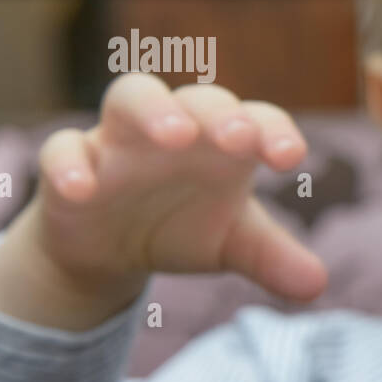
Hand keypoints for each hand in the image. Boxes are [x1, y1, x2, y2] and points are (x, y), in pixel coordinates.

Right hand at [0, 73, 326, 328]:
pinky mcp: (72, 162)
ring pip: (132, 96)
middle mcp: (177, 129)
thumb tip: (317, 285)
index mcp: (225, 142)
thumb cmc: (183, 226)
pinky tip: (85, 189)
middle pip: (199, 100)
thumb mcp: (233, 245)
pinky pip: (65, 148)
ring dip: (154, 111)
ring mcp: (122, 139)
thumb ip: (273, 258)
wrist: (110, 248)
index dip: (275, 132)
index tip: (291, 158)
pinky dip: (71, 165)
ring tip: (175, 134)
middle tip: (238, 137)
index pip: (258, 120)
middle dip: (220, 114)